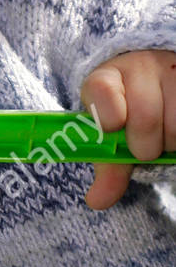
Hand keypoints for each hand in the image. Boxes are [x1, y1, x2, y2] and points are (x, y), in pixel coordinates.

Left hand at [80, 49, 175, 208]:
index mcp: (106, 78)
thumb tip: (97, 201)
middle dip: (145, 147)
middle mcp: (141, 66)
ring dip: (172, 144)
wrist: (159, 86)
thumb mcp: (114, 138)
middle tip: (146, 146)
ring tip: (165, 136)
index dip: (107, 112)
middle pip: (145, 120)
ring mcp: (172, 69)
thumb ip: (109, 167)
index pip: (101, 89)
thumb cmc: (130, 115)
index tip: (113, 127)